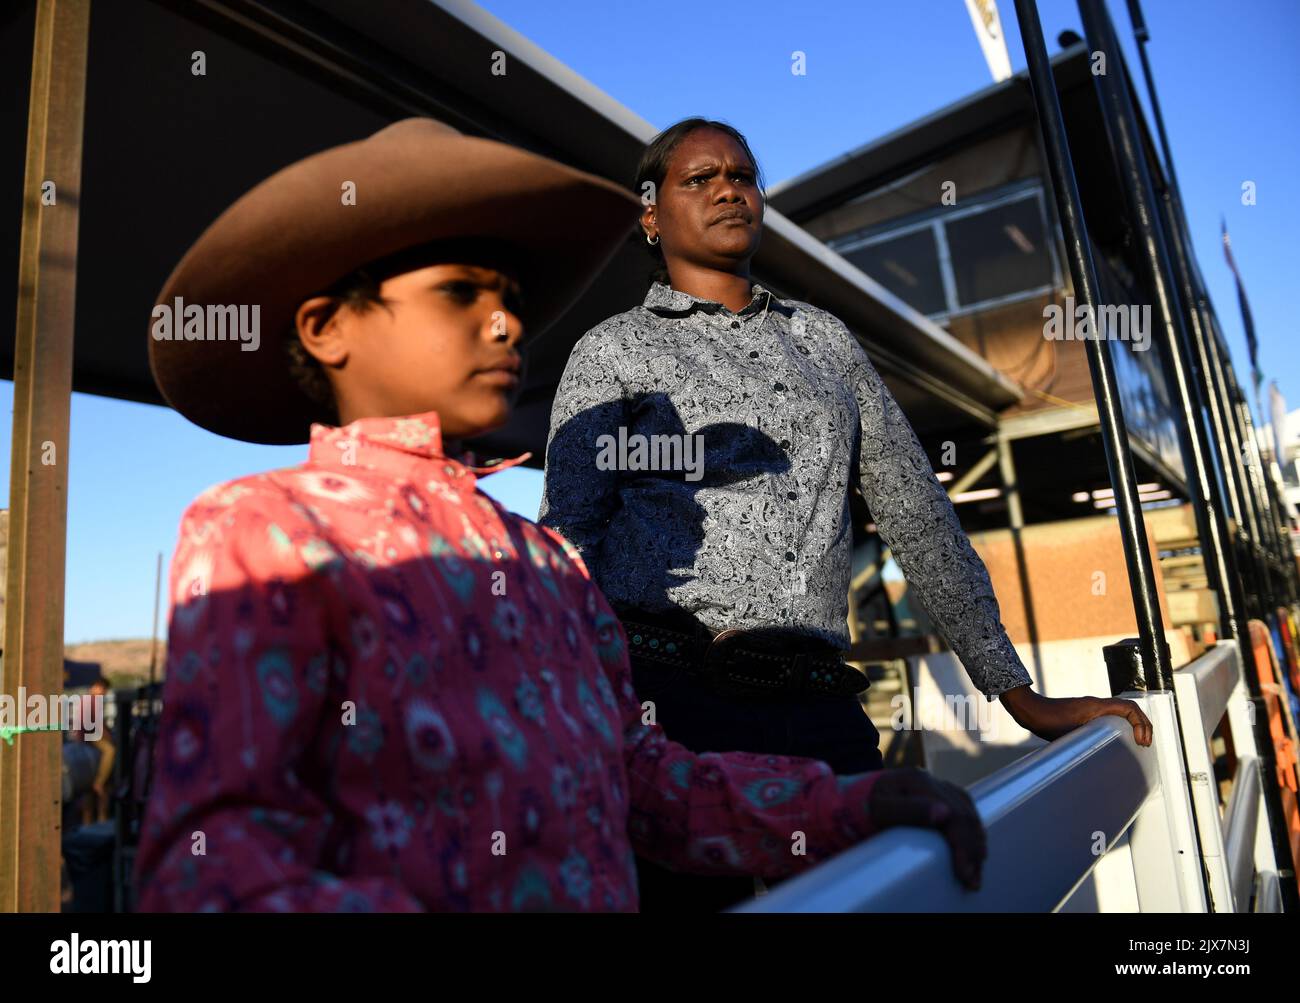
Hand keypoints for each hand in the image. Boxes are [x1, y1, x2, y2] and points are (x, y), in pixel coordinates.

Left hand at [868, 767, 984, 889]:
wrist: (855, 795)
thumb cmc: (864, 805)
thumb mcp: (880, 809)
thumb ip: (908, 811)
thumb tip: (944, 814)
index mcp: (919, 781)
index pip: (954, 815)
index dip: (963, 845)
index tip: (964, 873)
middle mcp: (932, 780)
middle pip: (964, 815)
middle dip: (972, 850)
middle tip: (973, 881)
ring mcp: (937, 785)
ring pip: (968, 813)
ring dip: (976, 843)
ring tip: (976, 871)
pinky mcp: (939, 793)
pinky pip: (965, 810)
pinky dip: (972, 831)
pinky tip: (974, 849)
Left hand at [999, 686, 1151, 745]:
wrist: (1029, 709)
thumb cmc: (1046, 720)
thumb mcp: (1069, 733)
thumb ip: (1085, 742)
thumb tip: (1101, 762)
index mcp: (1097, 706)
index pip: (1129, 708)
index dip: (1141, 724)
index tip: (1141, 742)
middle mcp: (1097, 705)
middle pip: (1130, 709)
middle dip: (1143, 725)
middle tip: (1145, 744)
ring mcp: (1091, 708)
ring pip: (1121, 712)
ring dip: (1133, 724)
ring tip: (1138, 743)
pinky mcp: (1086, 713)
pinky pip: (1111, 716)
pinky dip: (1121, 725)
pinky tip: (1118, 740)